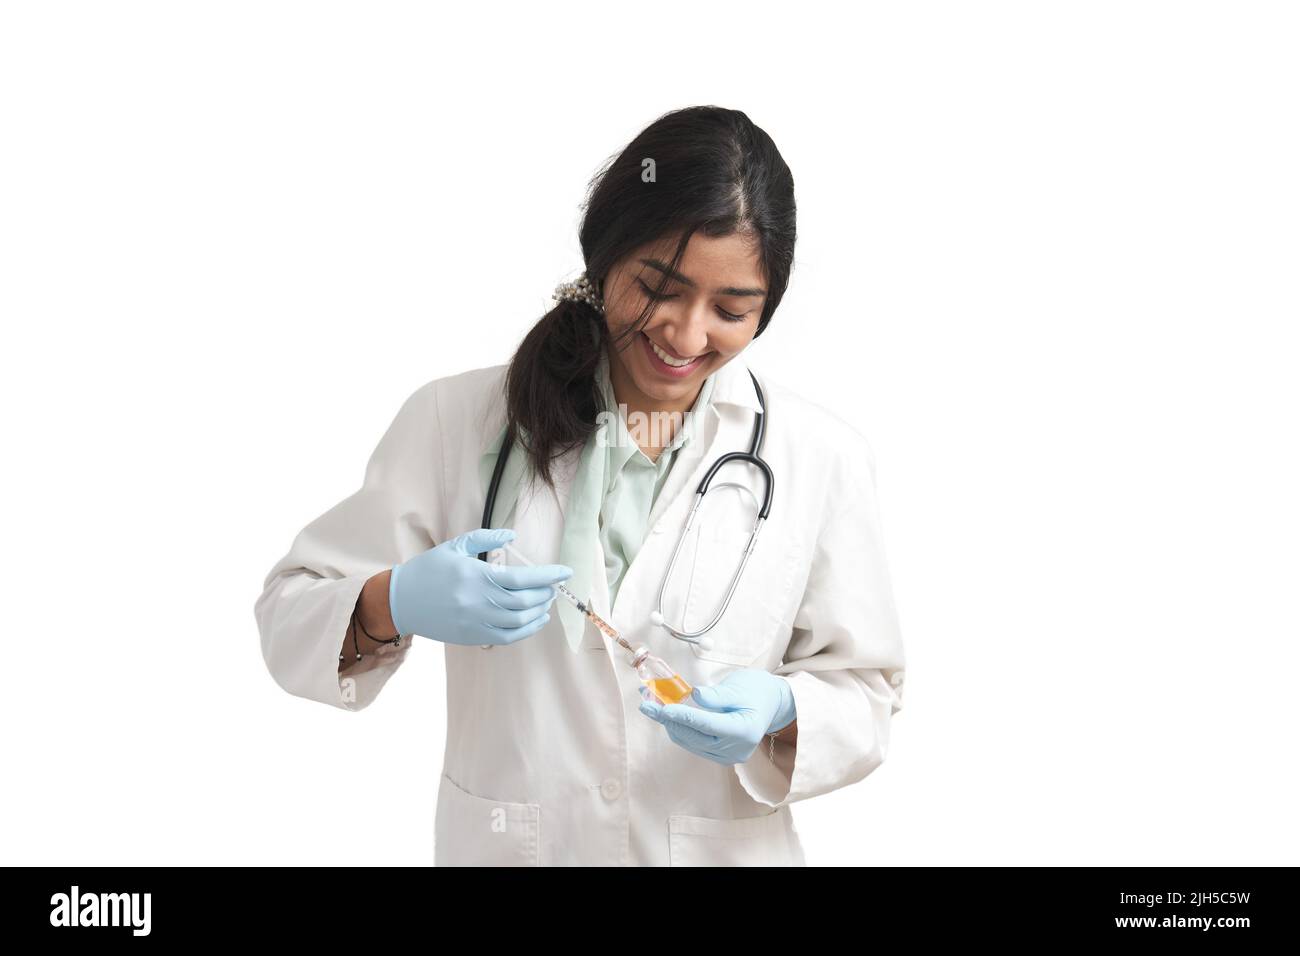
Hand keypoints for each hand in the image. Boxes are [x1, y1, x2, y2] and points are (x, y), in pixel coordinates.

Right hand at [389, 527, 571, 645]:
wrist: (401, 601)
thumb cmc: (429, 570)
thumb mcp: (455, 546)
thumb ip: (486, 538)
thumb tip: (513, 536)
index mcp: (476, 577)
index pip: (522, 579)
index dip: (548, 576)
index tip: (566, 572)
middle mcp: (478, 602)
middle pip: (525, 602)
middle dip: (545, 593)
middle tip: (554, 585)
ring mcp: (476, 622)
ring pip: (520, 622)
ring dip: (539, 611)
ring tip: (546, 600)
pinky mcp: (473, 637)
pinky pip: (508, 637)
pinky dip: (527, 630)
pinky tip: (536, 620)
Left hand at [638, 668, 795, 764]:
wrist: (772, 705)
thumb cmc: (756, 691)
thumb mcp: (739, 687)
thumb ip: (717, 695)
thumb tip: (695, 695)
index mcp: (745, 730)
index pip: (707, 724)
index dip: (682, 716)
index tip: (662, 708)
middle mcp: (737, 749)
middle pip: (694, 736)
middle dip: (668, 720)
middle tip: (646, 703)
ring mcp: (729, 756)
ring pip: (690, 742)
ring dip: (670, 725)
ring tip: (653, 706)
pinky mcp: (721, 756)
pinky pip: (694, 745)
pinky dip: (680, 730)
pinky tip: (669, 716)